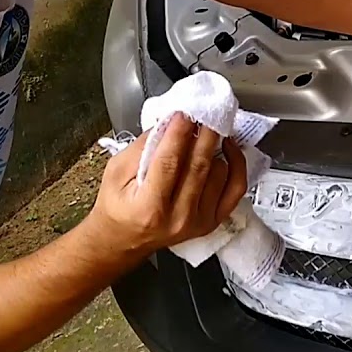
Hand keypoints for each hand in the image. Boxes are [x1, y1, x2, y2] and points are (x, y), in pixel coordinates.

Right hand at [88, 113, 247, 255]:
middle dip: (204, 133)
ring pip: (218, 173)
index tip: (184, 112)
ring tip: (208, 129)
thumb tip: (169, 123)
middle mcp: (178, 217)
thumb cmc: (117, 206)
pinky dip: (236, 164)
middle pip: (198, 166)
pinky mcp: (212, 220)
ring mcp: (199, 221)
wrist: (124, 239)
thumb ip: (142, 147)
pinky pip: (235, 188)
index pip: (169, 162)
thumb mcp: (115, 172)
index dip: (179, 134)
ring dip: (216, 146)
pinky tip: (228, 147)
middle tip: (206, 111)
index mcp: (149, 208)